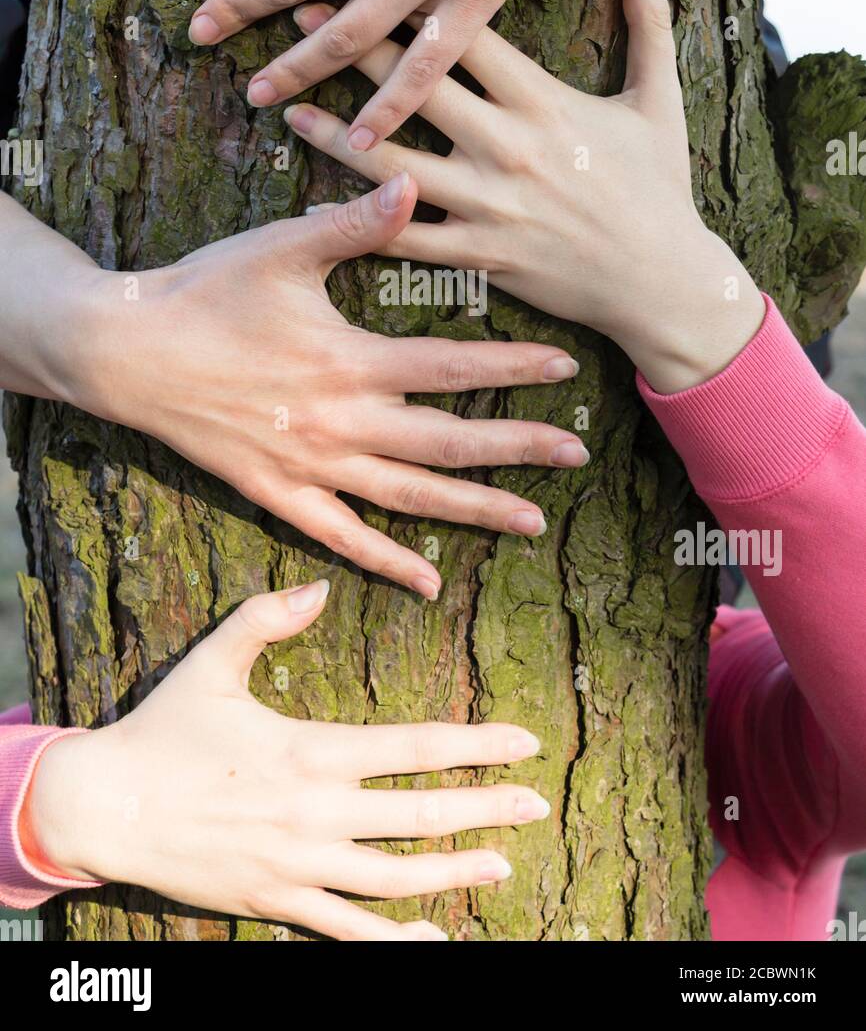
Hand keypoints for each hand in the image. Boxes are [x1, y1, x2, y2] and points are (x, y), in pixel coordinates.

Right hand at [22, 583, 547, 939]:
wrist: (106, 808)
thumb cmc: (163, 731)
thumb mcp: (213, 661)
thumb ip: (267, 617)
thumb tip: (320, 584)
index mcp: (311, 750)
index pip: (415, 747)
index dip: (477, 744)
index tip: (525, 742)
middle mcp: (315, 813)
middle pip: (421, 815)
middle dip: (486, 807)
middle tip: (536, 803)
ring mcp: (298, 866)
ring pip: (396, 878)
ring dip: (456, 870)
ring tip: (502, 862)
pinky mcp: (276, 904)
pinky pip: (348, 930)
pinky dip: (397, 939)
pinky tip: (438, 938)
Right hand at [56, 177, 583, 597]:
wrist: (124, 351)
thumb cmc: (204, 292)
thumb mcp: (279, 248)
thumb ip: (353, 224)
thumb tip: (412, 184)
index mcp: (349, 360)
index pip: (452, 368)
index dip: (514, 369)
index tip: (567, 372)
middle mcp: (341, 423)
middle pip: (447, 443)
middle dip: (519, 449)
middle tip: (578, 453)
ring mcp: (310, 468)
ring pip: (409, 499)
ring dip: (475, 511)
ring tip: (534, 522)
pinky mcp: (277, 494)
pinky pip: (341, 538)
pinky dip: (387, 562)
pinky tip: (427, 583)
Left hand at [284, 0, 765, 393]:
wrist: (664, 282)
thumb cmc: (661, 189)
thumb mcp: (659, 101)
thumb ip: (648, 25)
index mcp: (545, 102)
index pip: (467, 40)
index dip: (409, 3)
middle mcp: (509, 147)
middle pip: (416, 90)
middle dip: (354, 52)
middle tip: (298, 22)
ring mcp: (491, 205)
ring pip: (396, 165)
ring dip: (337, 139)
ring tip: (290, 110)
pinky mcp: (481, 255)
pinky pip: (409, 240)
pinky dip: (361, 226)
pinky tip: (314, 210)